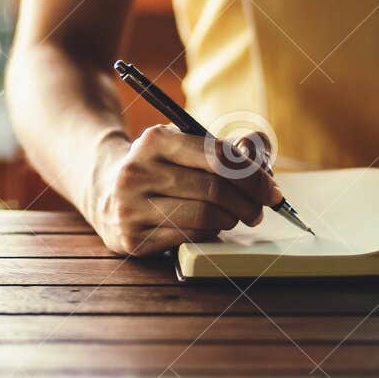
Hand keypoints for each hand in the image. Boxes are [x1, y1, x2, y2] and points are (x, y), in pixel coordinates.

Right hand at [89, 123, 281, 255]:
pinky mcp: (133, 238)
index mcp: (156, 140)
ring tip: (236, 217)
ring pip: (204, 217)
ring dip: (231, 219)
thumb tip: (258, 148)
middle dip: (248, 203)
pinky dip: (210, 233)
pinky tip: (210, 226)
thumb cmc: (162, 169)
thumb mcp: (187, 146)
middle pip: (214, 190)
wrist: (106, 193)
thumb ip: (229, 147)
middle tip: (259, 210)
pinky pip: (189, 237)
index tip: (272, 190)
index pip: (218, 157)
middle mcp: (138, 171)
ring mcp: (131, 207)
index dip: (253, 176)